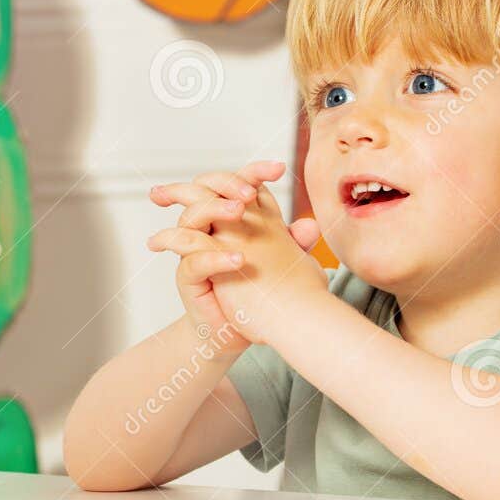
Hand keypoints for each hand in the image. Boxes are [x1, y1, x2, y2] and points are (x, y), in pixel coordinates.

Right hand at [147, 162, 284, 354]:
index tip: (279, 168)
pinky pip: (193, 260)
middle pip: (206, 188)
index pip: (238, 183)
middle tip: (250, 192)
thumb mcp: (282, 265)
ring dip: (214, 208)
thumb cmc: (257, 292)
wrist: (237, 331)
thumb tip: (310, 225)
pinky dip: (213, 256)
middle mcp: (210, 228)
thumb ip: (294, 244)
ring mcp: (195, 250)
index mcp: (233, 219)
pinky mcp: (188, 277)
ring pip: (192, 217)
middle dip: (226, 183)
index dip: (255, 171)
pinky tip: (237, 259)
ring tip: (240, 211)